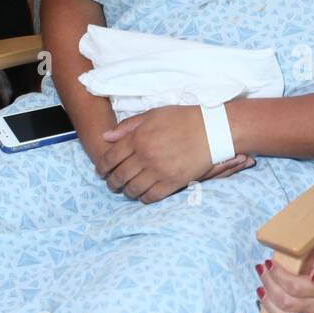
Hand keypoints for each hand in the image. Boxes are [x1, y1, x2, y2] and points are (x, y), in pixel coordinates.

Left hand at [94, 105, 252, 202]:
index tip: (101, 172)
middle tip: (112, 185)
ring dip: (127, 192)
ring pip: (133, 189)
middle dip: (112, 183)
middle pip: (119, 176)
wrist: (212, 129)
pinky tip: (144, 194)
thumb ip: (128, 126)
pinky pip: (151, 196)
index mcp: (138, 138)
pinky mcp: (172, 182)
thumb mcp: (153, 114)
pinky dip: (144, 198)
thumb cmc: (183, 119)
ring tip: (127, 190)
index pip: (110, 158)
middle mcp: (145, 156)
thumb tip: (106, 137)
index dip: (102, 168)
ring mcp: (159, 171)